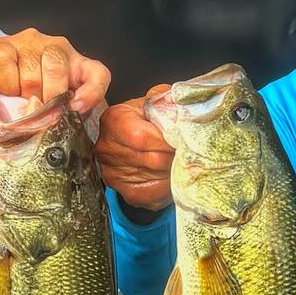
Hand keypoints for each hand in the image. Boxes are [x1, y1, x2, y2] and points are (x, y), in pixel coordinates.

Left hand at [0, 29, 110, 116]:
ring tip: (52, 112)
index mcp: (4, 48)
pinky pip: (96, 75)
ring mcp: (60, 49)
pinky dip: (88, 95)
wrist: (32, 97)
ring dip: (54, 99)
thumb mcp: (0, 101)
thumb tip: (24, 120)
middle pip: (30, 72)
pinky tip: (77, 108)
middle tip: (34, 115)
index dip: (5, 85)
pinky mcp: (85, 63)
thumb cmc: (13, 99)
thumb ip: (5, 107)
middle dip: (33, 101)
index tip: (11, 99)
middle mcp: (32, 41)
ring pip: (57, 68)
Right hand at [95, 85, 174, 212]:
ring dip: (175, 168)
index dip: (166, 139)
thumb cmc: (145, 119)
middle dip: (175, 154)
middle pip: (154, 159)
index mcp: (113, 120)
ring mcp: (114, 174)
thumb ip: (165, 101)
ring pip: (159, 176)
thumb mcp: (154, 102)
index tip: (181, 137)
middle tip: (188, 149)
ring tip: (180, 157)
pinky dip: (169, 184)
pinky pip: (157, 193)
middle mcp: (107, 149)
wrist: (133, 138)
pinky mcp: (128, 193)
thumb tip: (181, 109)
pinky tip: (172, 171)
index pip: (141, 137)